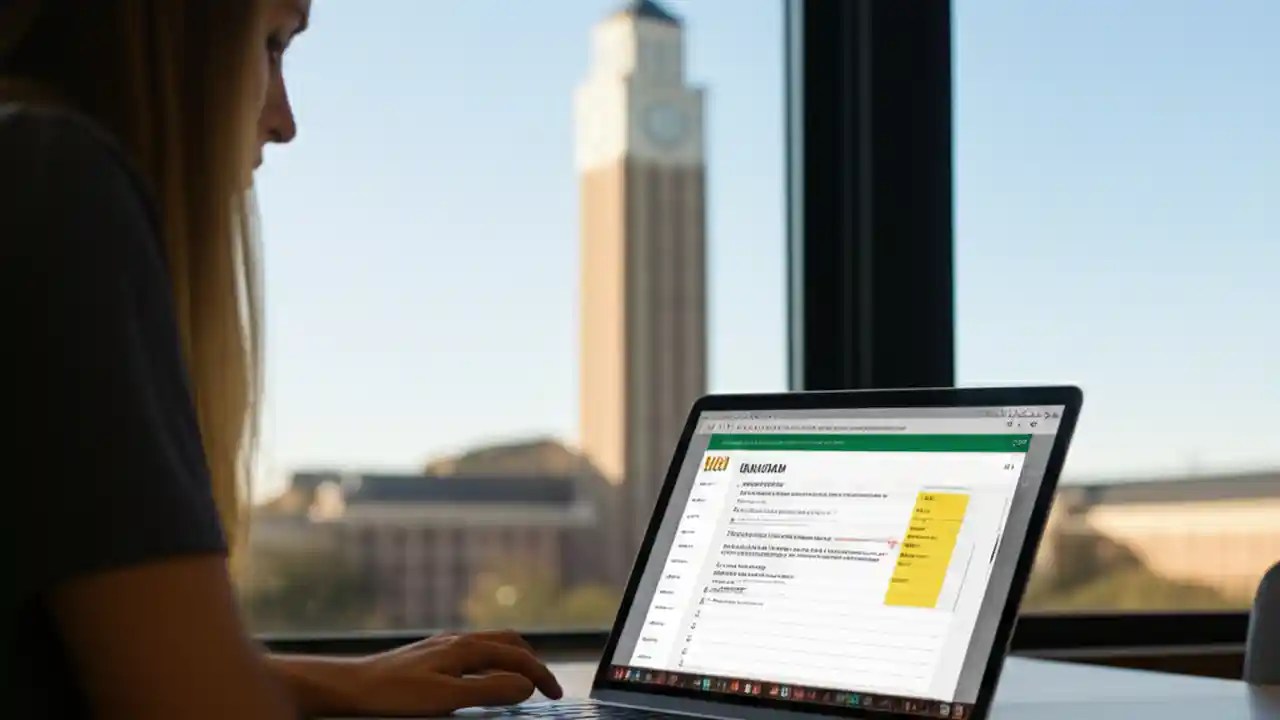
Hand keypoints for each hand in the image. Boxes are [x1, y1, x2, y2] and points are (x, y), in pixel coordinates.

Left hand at [278, 630, 563, 716]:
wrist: (347, 687)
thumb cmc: (392, 695)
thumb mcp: (446, 698)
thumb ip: (488, 690)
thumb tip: (525, 685)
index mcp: (465, 648)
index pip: (518, 656)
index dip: (541, 675)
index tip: (556, 696)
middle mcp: (456, 641)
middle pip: (507, 642)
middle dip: (531, 661)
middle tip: (543, 687)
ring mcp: (441, 646)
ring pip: (489, 645)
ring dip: (511, 659)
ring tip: (519, 681)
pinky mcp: (427, 657)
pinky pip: (471, 653)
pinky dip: (490, 663)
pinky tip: (479, 680)